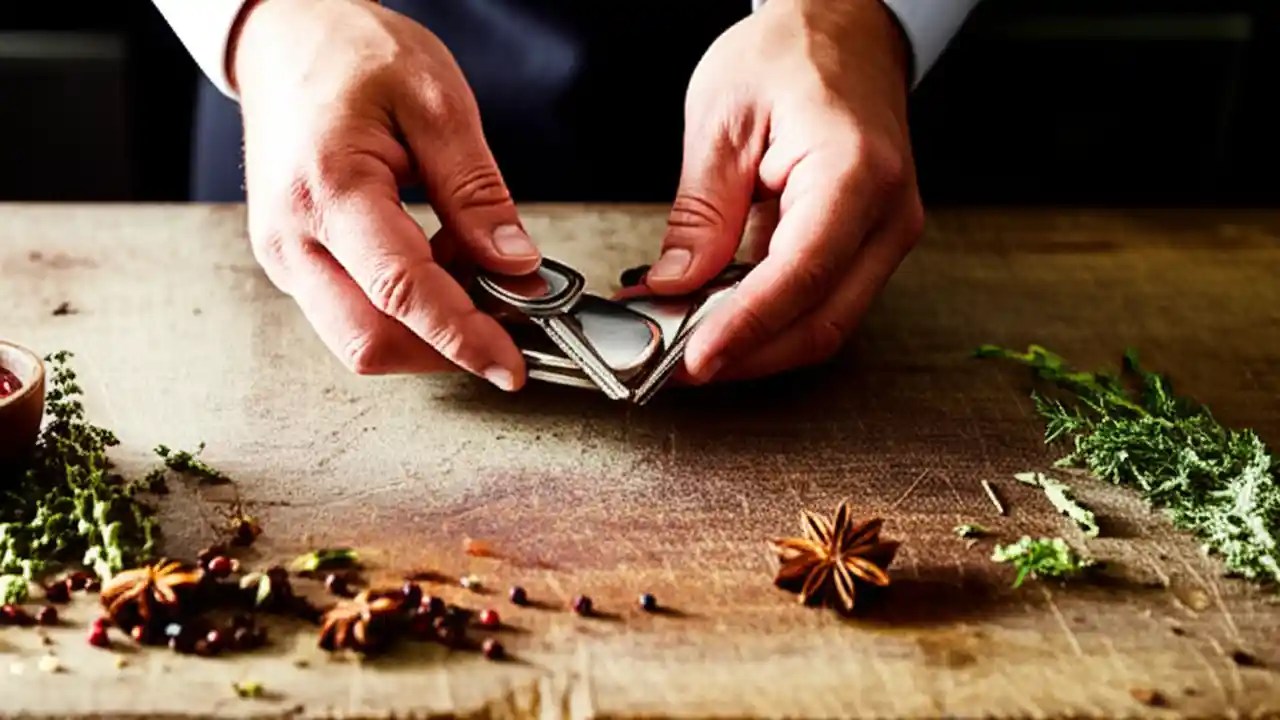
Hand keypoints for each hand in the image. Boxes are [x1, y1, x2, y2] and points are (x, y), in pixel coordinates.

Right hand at [229, 0, 538, 389]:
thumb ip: (477, 192)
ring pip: (359, 338)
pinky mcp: (294, 262)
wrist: (285, 37)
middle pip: (370, 341)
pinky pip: (352, 312)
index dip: (463, 337)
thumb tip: (515, 265)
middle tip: (512, 328)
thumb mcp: (437, 104)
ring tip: (477, 280)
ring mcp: (285, 256)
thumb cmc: (352, 54)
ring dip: (427, 331)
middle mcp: (291, 238)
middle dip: (446, 350)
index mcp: (327, 190)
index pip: (401, 292)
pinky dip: (406, 312)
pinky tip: (443, 271)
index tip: (511, 365)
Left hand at [643, 0, 924, 382]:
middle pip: (820, 322)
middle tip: (676, 367)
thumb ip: (701, 211)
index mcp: (854, 173)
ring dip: (757, 346)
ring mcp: (885, 235)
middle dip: (746, 356)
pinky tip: (721, 319)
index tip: (695, 361)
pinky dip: (770, 321)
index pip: (800, 276)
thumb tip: (676, 284)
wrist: (847, 27)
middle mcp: (887, 215)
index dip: (745, 330)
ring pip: (824, 324)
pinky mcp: (869, 245)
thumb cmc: (794, 50)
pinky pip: (822, 302)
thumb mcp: (723, 119)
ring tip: (689, 343)